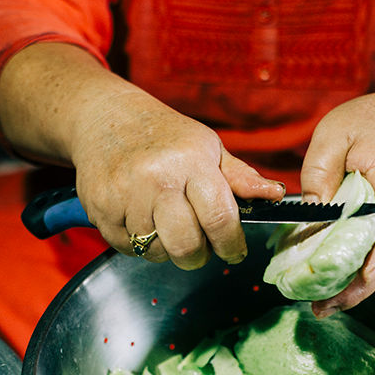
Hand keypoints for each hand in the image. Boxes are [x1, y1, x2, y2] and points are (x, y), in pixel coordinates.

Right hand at [71, 91, 284, 268]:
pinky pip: (127, 247)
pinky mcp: (99, 208)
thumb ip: (240, 178)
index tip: (234, 251)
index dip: (231, 244)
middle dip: (198, 256)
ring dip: (166, 248)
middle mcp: (156, 177)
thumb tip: (275, 195)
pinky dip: (139, 243)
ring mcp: (124, 194)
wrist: (105, 117)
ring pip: (155, 250)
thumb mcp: (208, 147)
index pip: (219, 218)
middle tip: (200, 248)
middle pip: (186, 245)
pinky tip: (142, 219)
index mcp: (191, 161)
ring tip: (166, 224)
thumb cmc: (165, 137)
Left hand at [299, 89, 374, 315]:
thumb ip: (320, 173)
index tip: (364, 273)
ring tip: (320, 308)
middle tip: (322, 307)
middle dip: (355, 287)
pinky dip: (351, 277)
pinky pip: (371, 259)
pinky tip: (327, 292)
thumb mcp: (334, 136)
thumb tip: (311, 213)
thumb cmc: (367, 125)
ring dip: (351, 290)